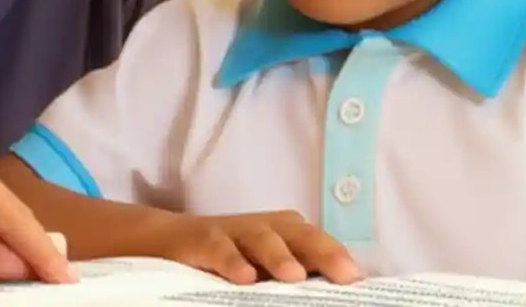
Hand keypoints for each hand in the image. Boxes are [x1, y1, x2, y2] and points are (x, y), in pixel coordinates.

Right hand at [144, 211, 359, 285]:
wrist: (167, 240)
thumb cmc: (226, 258)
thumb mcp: (261, 268)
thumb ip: (290, 280)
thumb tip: (328, 297)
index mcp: (285, 234)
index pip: (318, 244)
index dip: (339, 259)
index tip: (358, 281)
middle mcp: (264, 228)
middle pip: (300, 235)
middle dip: (324, 252)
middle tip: (346, 275)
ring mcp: (233, 232)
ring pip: (262, 237)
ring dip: (279, 254)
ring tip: (295, 276)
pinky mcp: (201, 240)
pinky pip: (219, 248)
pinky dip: (232, 260)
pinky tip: (244, 277)